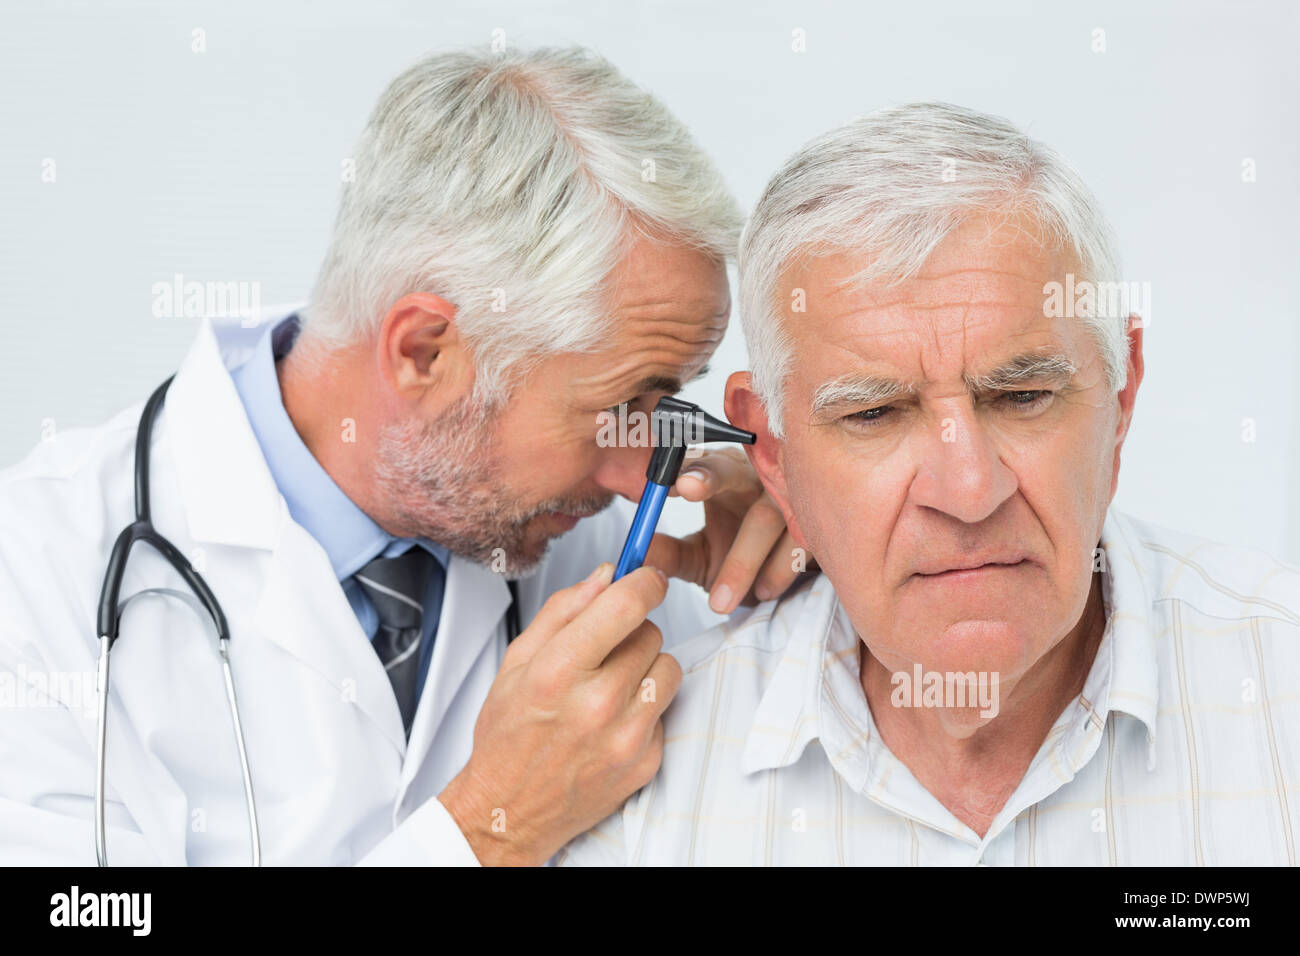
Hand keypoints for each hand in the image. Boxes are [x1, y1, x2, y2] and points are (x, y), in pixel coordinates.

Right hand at [437, 563, 680, 865]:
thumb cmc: (508, 736)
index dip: (644, 582)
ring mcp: (626, 736)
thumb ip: (563, 610)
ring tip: (611, 684)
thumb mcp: (518, 661)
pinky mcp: (646, 761)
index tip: (647, 578)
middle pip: (650, 633)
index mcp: (558, 672)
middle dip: (632, 632)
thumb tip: (605, 576)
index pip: (626, 606)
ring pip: (668, 667)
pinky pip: (665, 709)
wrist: (510, 809)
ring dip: (645, 667)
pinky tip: (613, 720)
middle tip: (604, 650)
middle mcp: (596, 705)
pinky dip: (645, 707)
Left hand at [644, 445, 815, 613]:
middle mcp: (755, 477)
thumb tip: (635, 557)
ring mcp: (790, 497)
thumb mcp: (699, 556)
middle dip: (710, 475)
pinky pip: (802, 542)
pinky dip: (782, 568)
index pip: (697, 462)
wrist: (789, 574)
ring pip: (768, 516)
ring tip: (719, 601)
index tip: (665, 478)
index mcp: (722, 476)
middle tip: (685, 487)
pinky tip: (765, 591)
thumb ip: (669, 555)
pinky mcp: (817, 525)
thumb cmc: (739, 553)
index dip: (683, 465)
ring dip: (743, 559)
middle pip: (733, 469)